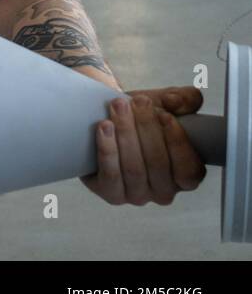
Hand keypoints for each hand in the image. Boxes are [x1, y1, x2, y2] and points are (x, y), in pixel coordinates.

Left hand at [80, 86, 205, 204]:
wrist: (104, 120)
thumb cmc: (140, 118)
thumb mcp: (165, 104)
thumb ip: (184, 98)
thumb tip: (176, 101)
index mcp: (186, 175)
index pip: (190, 170)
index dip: (178, 143)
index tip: (165, 115)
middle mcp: (164, 191)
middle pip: (158, 164)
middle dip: (147, 128)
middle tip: (138, 102)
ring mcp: (138, 195)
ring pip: (134, 169)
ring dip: (126, 134)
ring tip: (119, 107)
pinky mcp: (111, 193)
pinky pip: (111, 175)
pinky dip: (108, 149)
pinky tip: (104, 127)